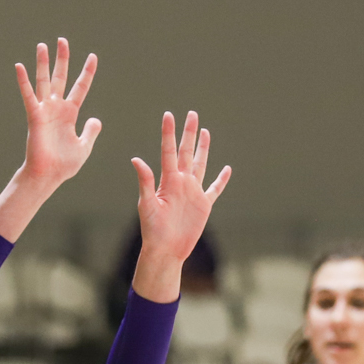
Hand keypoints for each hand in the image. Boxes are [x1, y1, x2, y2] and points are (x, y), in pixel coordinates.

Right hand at [14, 38, 100, 189]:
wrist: (48, 176)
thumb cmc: (64, 166)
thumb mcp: (84, 147)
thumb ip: (90, 132)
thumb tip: (96, 120)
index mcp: (70, 114)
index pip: (80, 88)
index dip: (87, 72)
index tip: (93, 57)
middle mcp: (57, 108)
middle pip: (61, 77)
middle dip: (62, 59)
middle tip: (62, 40)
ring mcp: (45, 110)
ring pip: (44, 81)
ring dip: (43, 63)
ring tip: (43, 45)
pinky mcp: (35, 116)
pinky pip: (29, 96)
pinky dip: (24, 82)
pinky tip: (19, 66)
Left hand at [131, 110, 232, 269]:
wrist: (166, 249)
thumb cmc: (153, 229)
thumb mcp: (147, 204)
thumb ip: (145, 182)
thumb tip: (136, 160)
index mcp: (168, 180)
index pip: (169, 151)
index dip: (169, 133)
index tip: (168, 115)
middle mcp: (181, 182)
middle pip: (187, 152)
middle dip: (189, 133)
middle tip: (191, 114)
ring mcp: (193, 192)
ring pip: (200, 164)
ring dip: (203, 148)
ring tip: (205, 132)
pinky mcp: (203, 205)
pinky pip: (215, 189)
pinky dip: (221, 180)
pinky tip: (227, 169)